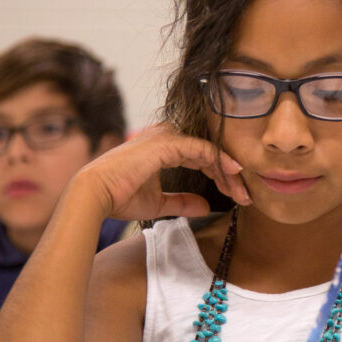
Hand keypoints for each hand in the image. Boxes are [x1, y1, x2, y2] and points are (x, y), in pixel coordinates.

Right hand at [74, 124, 250, 220]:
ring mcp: (167, 136)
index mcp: (163, 146)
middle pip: (209, 152)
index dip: (221, 175)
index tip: (236, 195)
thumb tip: (205, 206)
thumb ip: (182, 201)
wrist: (94, 195)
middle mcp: (166, 135)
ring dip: (228, 172)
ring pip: (209, 151)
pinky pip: (202, 150)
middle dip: (229, 175)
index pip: (201, 156)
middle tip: (246, 196)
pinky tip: (234, 173)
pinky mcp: (167, 143)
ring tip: (243, 192)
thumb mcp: (158, 202)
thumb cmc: (119, 196)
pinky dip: (220, 161)